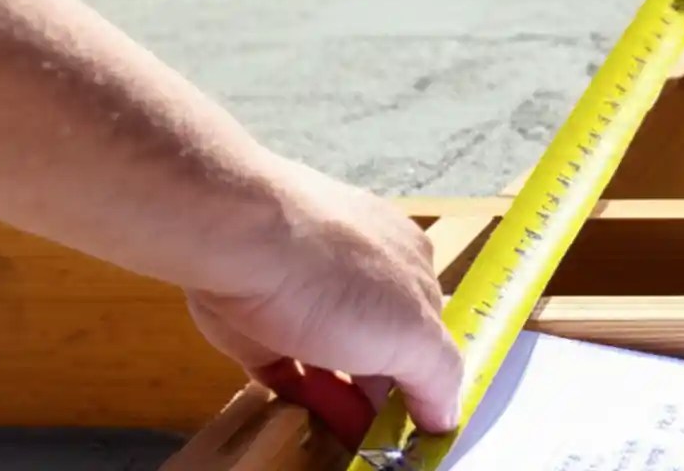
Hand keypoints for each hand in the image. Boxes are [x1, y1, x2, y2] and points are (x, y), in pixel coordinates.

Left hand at [182, 158, 462, 448]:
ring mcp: (305, 292)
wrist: (237, 241)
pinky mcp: (254, 314)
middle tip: (375, 441)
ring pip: (328, 356)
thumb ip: (439, 377)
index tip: (418, 427)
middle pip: (378, 345)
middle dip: (379, 394)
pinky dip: (293, 390)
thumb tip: (446, 415)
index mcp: (409, 266)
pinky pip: (280, 363)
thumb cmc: (335, 276)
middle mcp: (360, 272)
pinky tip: (298, 415)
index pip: (428, 331)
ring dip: (336, 396)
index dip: (425, 380)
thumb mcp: (414, 336)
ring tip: (336, 434)